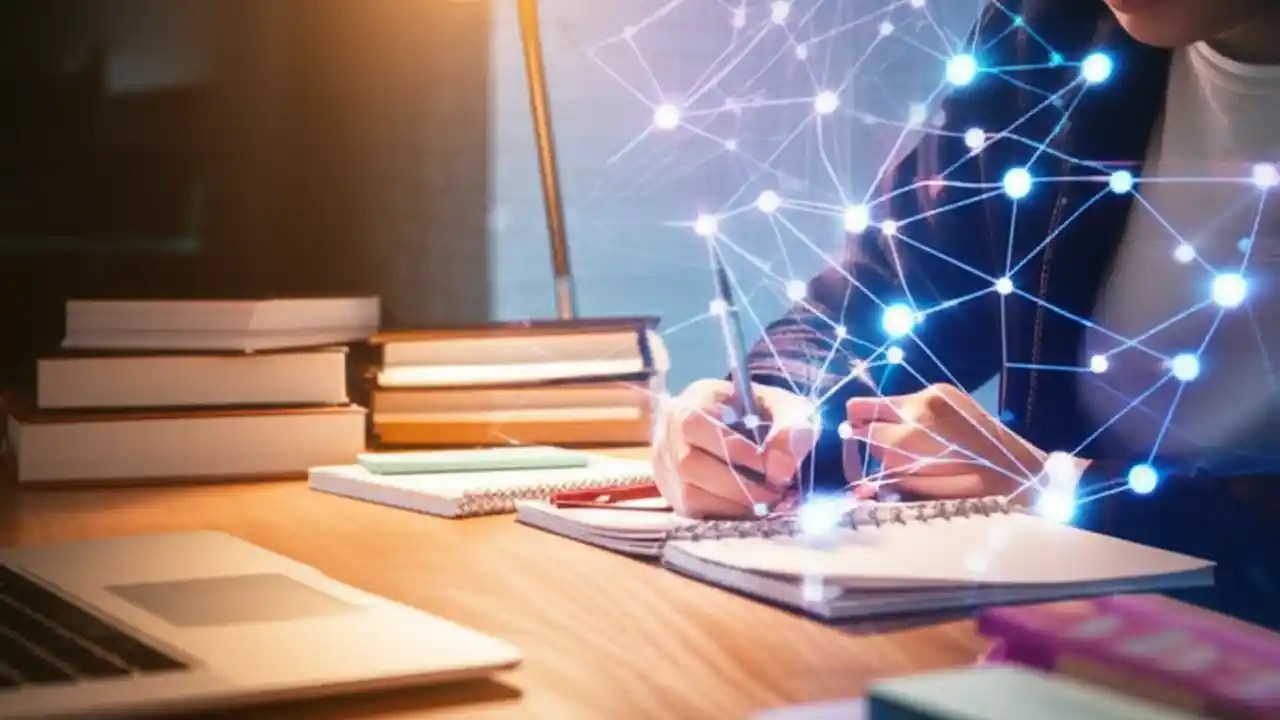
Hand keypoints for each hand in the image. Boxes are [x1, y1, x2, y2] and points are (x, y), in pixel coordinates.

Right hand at [653, 379, 818, 517]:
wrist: (737, 428)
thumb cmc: (760, 414)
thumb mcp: (783, 408)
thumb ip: (790, 429)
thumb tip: (782, 468)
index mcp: (694, 400)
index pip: (697, 424)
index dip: (736, 450)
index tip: (772, 467)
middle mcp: (669, 432)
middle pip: (689, 464)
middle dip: (739, 484)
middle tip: (775, 491)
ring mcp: (667, 465)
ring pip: (689, 493)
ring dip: (734, 502)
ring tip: (767, 500)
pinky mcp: (673, 494)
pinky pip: (693, 511)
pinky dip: (726, 513)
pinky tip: (751, 507)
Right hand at [845, 383, 1048, 500]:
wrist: (1026, 471)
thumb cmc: (976, 492)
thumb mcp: (927, 493)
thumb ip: (891, 482)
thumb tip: (859, 486)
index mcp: (910, 434)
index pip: (860, 431)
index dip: (854, 449)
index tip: (856, 462)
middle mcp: (916, 406)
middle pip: (861, 406)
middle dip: (860, 428)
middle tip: (870, 449)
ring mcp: (931, 394)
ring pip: (886, 404)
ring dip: (887, 424)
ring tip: (908, 448)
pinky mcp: (944, 391)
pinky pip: (910, 402)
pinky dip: (909, 417)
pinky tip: (928, 437)